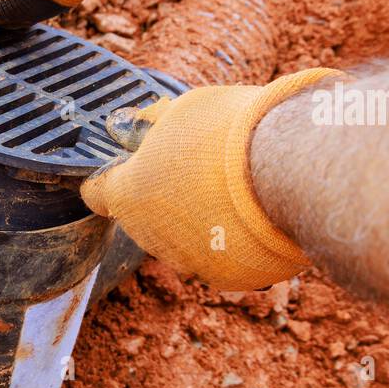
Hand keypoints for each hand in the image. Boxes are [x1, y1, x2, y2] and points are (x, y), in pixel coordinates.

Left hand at [81, 69, 340, 290]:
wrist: (290, 172)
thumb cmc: (230, 133)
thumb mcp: (185, 109)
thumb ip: (155, 123)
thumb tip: (134, 124)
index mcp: (128, 195)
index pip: (98, 193)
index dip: (110, 179)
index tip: (125, 169)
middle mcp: (149, 236)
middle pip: (146, 216)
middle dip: (166, 196)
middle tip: (202, 169)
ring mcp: (186, 261)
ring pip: (185, 239)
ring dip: (201, 220)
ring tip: (236, 190)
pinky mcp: (226, 278)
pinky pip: (223, 257)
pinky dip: (234, 240)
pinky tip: (256, 215)